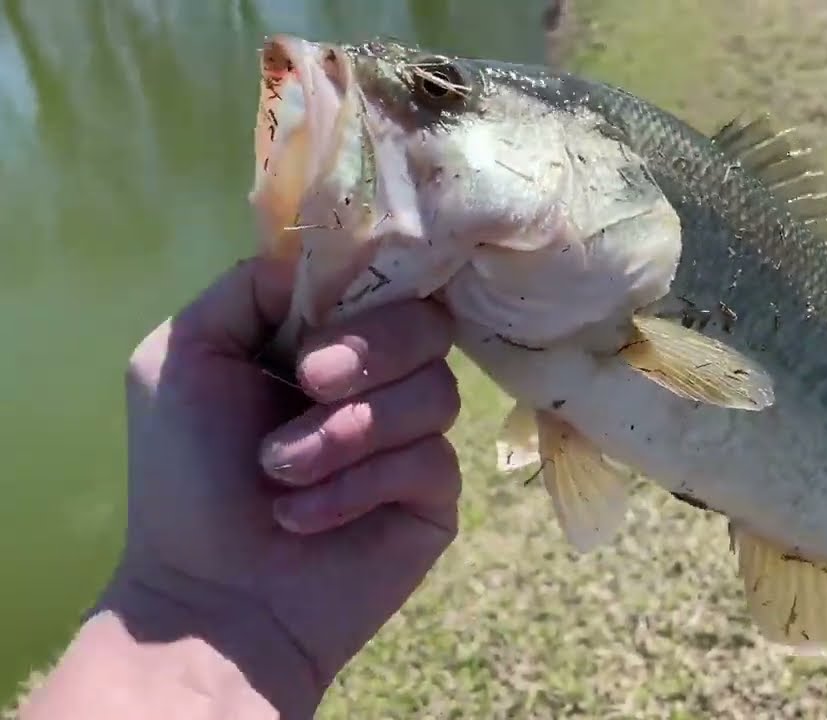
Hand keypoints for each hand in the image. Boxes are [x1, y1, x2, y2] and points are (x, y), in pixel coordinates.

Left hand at [107, 256, 458, 708]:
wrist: (211, 596)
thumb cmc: (186, 478)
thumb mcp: (184, 356)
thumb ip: (246, 288)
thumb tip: (317, 265)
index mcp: (324, 339)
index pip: (383, 280)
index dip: (367, 285)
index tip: (319, 320)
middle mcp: (378, 379)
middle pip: (427, 323)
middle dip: (368, 351)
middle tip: (309, 385)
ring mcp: (412, 437)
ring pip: (435, 392)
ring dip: (345, 433)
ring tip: (281, 474)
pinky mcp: (435, 494)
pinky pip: (429, 460)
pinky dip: (356, 485)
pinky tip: (305, 516)